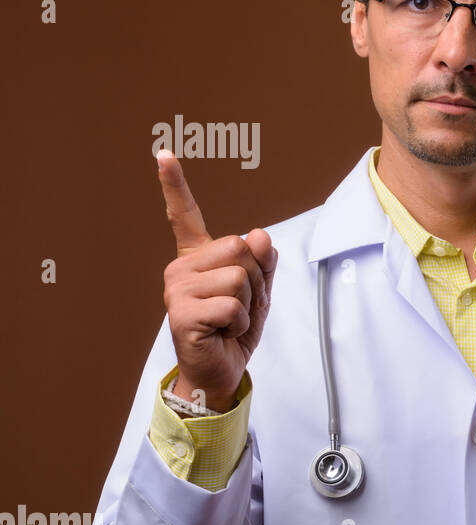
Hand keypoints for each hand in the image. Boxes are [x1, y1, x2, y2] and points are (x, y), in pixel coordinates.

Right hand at [157, 148, 276, 412]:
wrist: (220, 371)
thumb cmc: (236, 329)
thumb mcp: (258, 291)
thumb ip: (263, 261)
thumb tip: (259, 233)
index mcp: (197, 258)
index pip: (185, 216)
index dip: (174, 184)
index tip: (163, 153)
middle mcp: (181, 268)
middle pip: (240, 248)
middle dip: (255, 279)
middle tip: (239, 305)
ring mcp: (176, 289)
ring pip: (240, 277)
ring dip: (249, 304)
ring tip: (231, 321)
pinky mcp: (181, 313)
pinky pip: (233, 305)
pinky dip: (241, 322)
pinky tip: (223, 333)